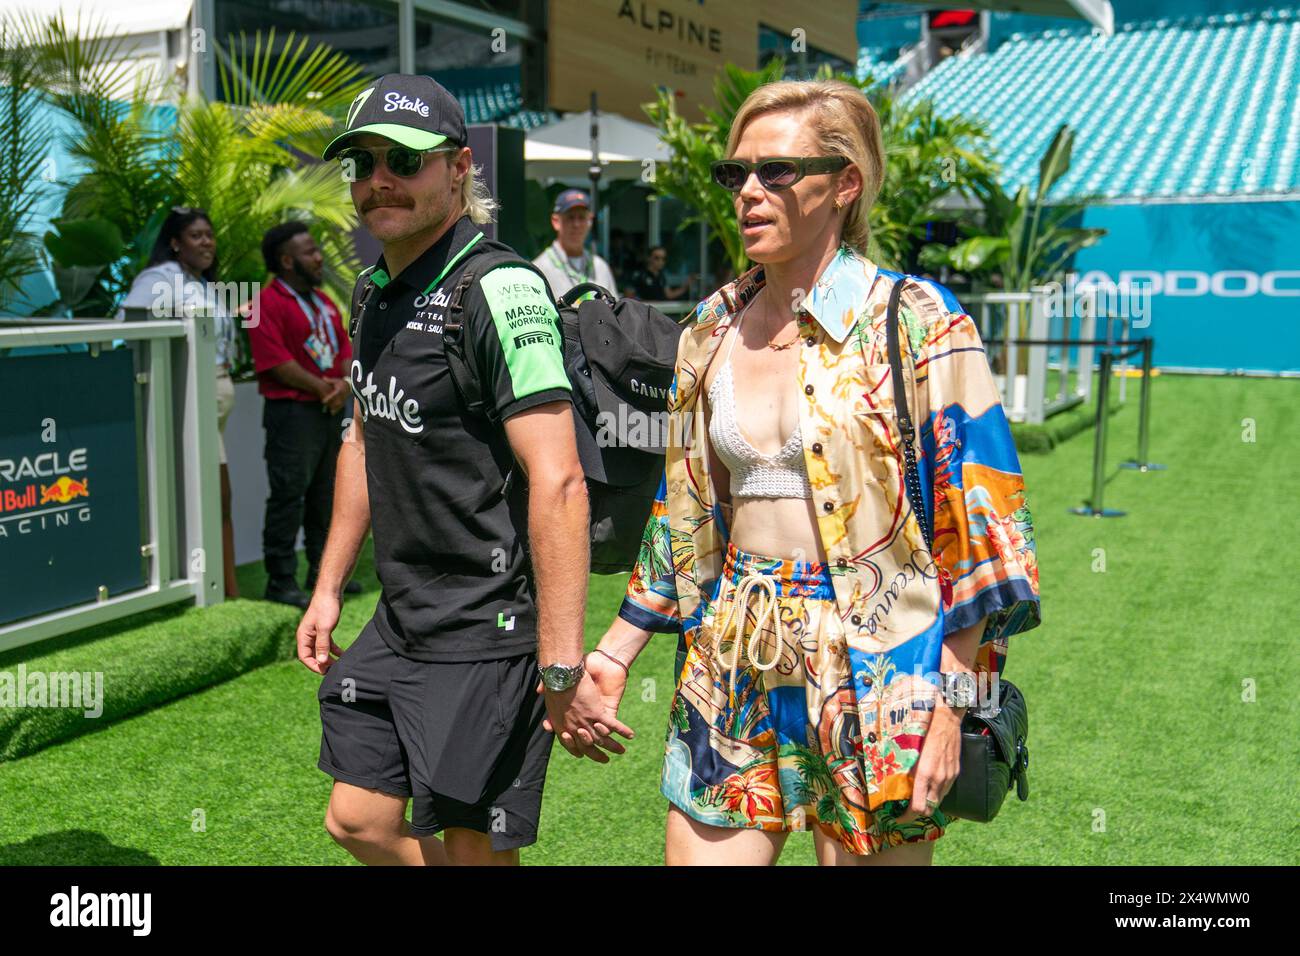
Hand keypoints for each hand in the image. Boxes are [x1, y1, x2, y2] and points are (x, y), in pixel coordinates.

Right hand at [296, 592, 343, 674]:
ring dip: (328, 658)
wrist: (330, 592)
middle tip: (333, 670)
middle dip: (321, 663)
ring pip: (320, 651)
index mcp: (303, 636)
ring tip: (338, 665)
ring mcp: (316, 633)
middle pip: (312, 655)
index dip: (313, 665)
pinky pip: (327, 644)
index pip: (304, 656)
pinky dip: (334, 650)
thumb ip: (322, 645)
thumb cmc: (325, 608)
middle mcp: (307, 636)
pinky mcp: (324, 630)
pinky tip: (342, 654)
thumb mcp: (325, 628)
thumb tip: (321, 662)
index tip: (324, 671)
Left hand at [322, 379, 347, 413]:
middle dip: (331, 405)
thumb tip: (323, 378)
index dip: (328, 398)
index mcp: (339, 390)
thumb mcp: (335, 380)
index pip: (333, 395)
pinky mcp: (344, 401)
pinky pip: (341, 406)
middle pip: (336, 402)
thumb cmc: (341, 382)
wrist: (350, 385)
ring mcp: (344, 399)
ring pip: (339, 405)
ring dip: (335, 409)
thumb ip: (329, 380)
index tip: (323, 401)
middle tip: (325, 408)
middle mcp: (342, 395)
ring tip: (331, 413)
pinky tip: (333, 413)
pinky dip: (337, 410)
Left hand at [536, 666, 632, 762]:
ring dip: (614, 746)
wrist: (562, 675)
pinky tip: (630, 735)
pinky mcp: (596, 713)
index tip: (582, 754)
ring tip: (622, 751)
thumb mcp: (548, 691)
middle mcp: (573, 728)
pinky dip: (622, 730)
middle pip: (587, 747)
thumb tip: (539, 691)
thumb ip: (546, 694)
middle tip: (604, 760)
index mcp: (561, 725)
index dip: (577, 750)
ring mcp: (585, 721)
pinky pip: (612, 725)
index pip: (569, 744)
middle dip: (597, 756)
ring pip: (602, 738)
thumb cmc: (553, 680)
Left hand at [897, 703, 963, 823]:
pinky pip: (945, 791)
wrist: (947, 719)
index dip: (906, 817)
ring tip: (916, 800)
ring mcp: (949, 776)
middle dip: (916, 814)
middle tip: (905, 811)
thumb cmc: (925, 731)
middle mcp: (938, 779)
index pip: (917, 807)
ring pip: (938, 801)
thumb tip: (898, 783)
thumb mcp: (911, 751)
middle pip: (928, 809)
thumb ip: (908, 769)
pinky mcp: (955, 772)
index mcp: (924, 774)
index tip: (898, 818)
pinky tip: (929, 788)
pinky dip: (936, 794)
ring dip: (927, 804)